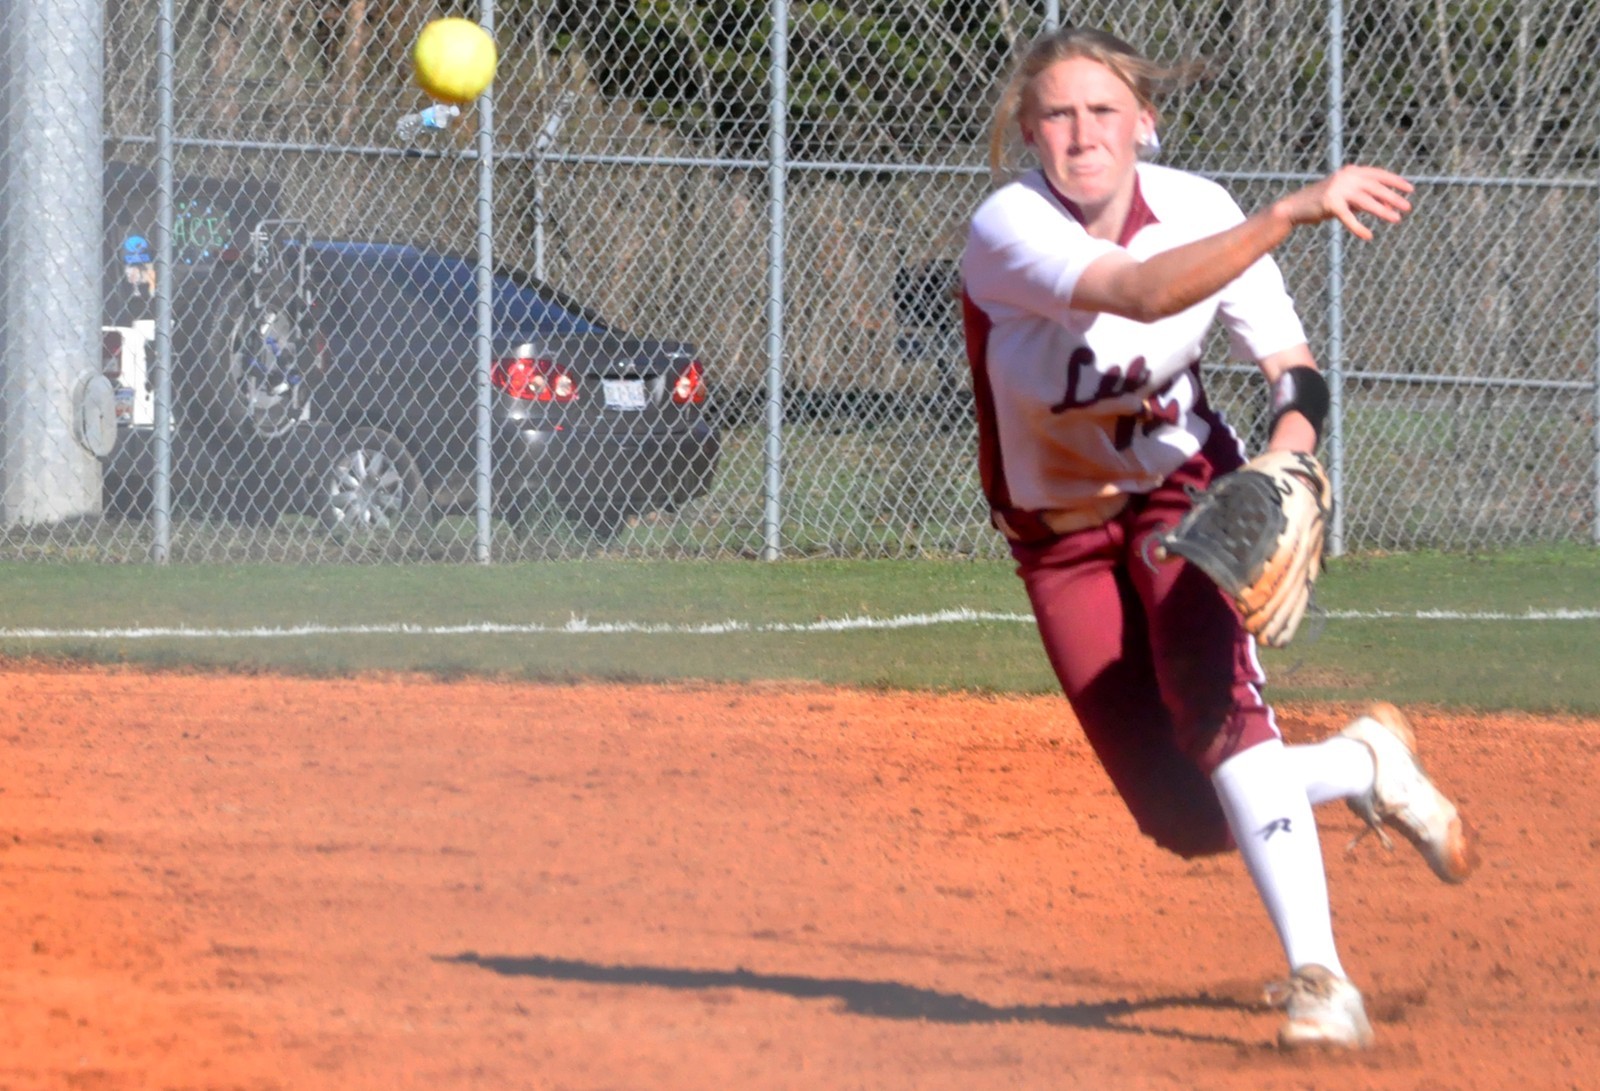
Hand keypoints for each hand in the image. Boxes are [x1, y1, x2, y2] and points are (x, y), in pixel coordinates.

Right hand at [1275, 165, 1413, 240]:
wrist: (1295, 207)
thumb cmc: (1323, 202)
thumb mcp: (1347, 197)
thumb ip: (1365, 198)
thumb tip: (1389, 205)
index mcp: (1352, 171)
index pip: (1379, 174)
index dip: (1396, 181)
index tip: (1410, 189)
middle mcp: (1346, 177)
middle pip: (1376, 187)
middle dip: (1394, 197)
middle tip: (1408, 207)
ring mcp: (1338, 189)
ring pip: (1366, 201)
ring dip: (1383, 211)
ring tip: (1397, 219)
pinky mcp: (1330, 203)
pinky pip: (1349, 218)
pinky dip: (1358, 228)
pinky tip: (1368, 235)